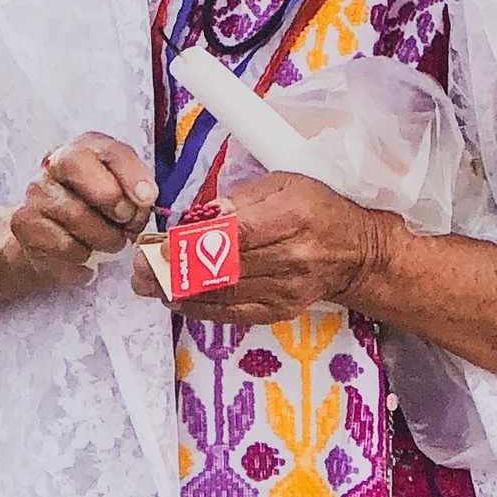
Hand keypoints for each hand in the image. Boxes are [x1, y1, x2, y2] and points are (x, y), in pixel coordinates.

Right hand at [8, 134, 158, 287]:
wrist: (48, 242)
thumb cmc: (95, 214)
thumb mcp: (122, 198)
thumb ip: (135, 194)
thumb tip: (145, 198)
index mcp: (87, 149)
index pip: (109, 149)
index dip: (131, 174)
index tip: (148, 198)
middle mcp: (57, 163)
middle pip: (79, 165)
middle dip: (111, 198)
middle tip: (127, 222)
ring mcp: (37, 192)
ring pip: (75, 213)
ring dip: (105, 237)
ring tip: (112, 243)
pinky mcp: (24, 223)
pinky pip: (64, 244)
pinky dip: (84, 257)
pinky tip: (86, 255)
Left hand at [129, 172, 386, 325]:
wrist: (356, 253)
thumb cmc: (317, 209)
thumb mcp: (285, 184)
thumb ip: (243, 198)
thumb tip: (204, 215)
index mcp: (292, 216)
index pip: (236, 234)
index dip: (195, 243)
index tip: (161, 245)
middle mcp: (291, 256)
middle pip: (223, 268)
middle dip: (175, 270)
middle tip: (140, 268)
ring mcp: (286, 289)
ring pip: (223, 294)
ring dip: (179, 291)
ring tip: (147, 283)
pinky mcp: (280, 310)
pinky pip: (233, 312)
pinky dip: (200, 307)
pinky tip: (175, 299)